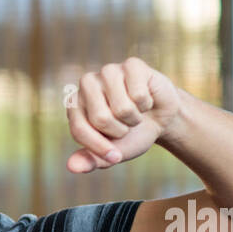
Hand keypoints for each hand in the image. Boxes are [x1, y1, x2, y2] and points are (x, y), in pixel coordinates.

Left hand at [65, 57, 181, 173]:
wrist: (160, 120)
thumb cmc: (130, 136)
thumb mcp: (110, 154)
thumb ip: (91, 160)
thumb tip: (72, 167)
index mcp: (74, 106)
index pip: (80, 129)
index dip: (99, 147)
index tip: (115, 156)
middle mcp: (86, 84)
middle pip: (101, 118)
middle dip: (119, 130)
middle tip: (125, 125)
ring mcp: (108, 71)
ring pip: (122, 108)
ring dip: (133, 118)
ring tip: (135, 112)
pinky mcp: (131, 64)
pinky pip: (139, 94)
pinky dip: (147, 104)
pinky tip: (145, 99)